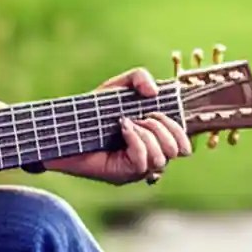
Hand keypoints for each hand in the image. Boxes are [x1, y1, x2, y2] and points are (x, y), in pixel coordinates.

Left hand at [47, 68, 192, 184]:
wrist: (67, 126)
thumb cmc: (94, 109)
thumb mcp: (119, 86)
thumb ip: (139, 77)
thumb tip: (154, 92)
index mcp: (154, 140)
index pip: (184, 146)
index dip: (177, 128)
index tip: (154, 111)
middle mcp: (149, 156)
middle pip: (178, 151)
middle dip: (163, 128)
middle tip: (142, 116)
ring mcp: (137, 169)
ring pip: (162, 158)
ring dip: (148, 134)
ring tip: (128, 122)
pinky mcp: (123, 174)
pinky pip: (143, 162)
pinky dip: (137, 140)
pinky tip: (123, 128)